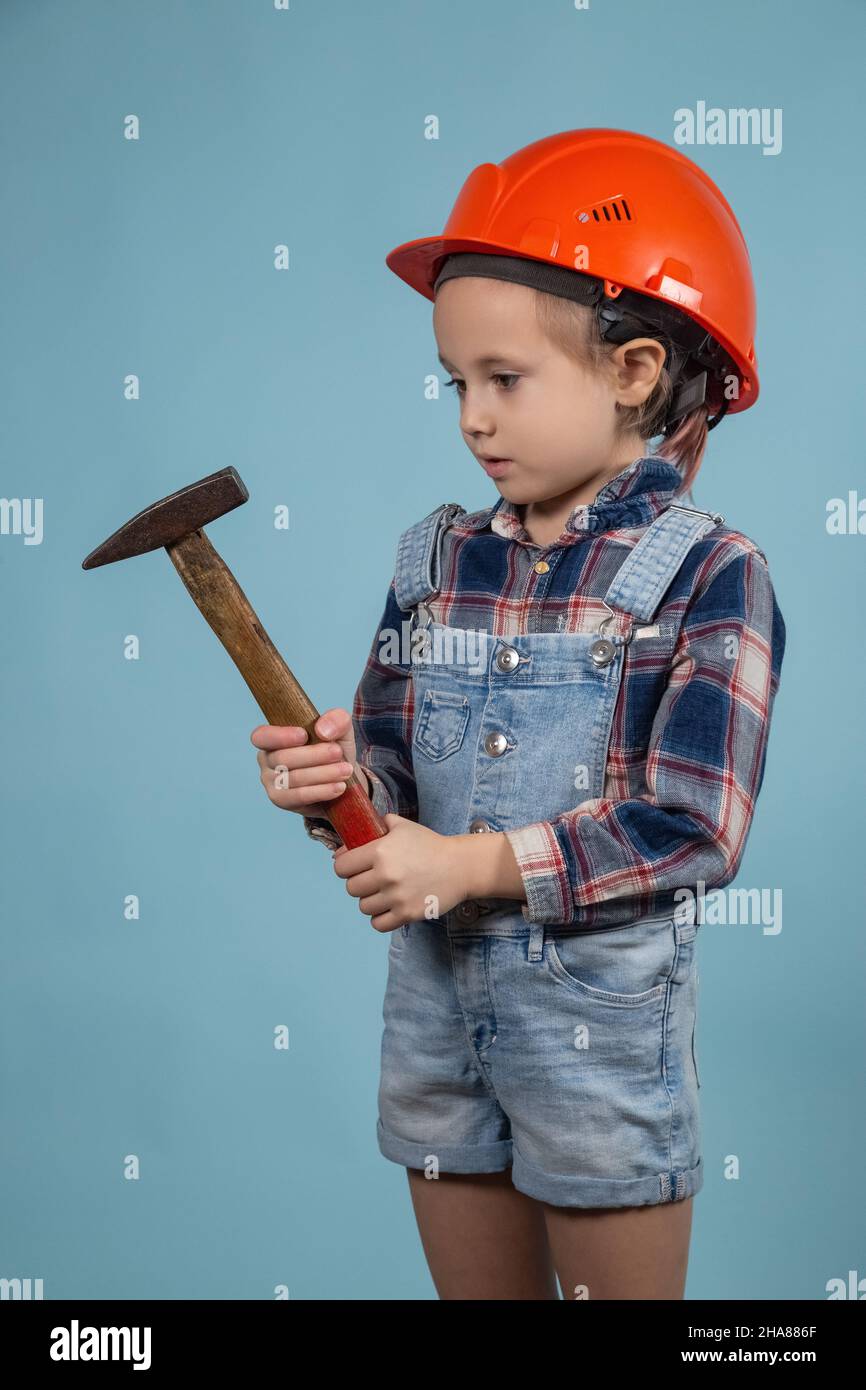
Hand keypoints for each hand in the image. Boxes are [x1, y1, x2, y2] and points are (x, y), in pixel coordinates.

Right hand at [252, 707, 368, 819]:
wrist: (342, 780)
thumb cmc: (334, 751)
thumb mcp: (341, 731)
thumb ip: (336, 720)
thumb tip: (322, 729)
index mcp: (273, 738)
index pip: (261, 736)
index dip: (280, 736)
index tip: (304, 735)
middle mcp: (267, 760)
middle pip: (283, 758)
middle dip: (314, 755)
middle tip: (338, 753)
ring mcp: (271, 782)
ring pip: (293, 778)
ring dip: (323, 774)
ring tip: (345, 770)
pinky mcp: (281, 800)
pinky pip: (298, 796)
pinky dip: (321, 791)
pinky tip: (338, 787)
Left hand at [332, 814, 472, 932]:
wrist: (459, 866)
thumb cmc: (429, 845)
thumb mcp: (402, 826)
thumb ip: (376, 826)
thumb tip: (348, 839)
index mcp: (379, 851)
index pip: (341, 867)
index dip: (345, 866)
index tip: (353, 867)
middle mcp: (385, 875)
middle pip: (351, 888)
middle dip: (359, 883)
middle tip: (372, 879)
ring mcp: (396, 897)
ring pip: (363, 907)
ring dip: (370, 901)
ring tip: (384, 893)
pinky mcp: (407, 914)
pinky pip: (378, 923)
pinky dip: (380, 917)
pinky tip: (389, 907)